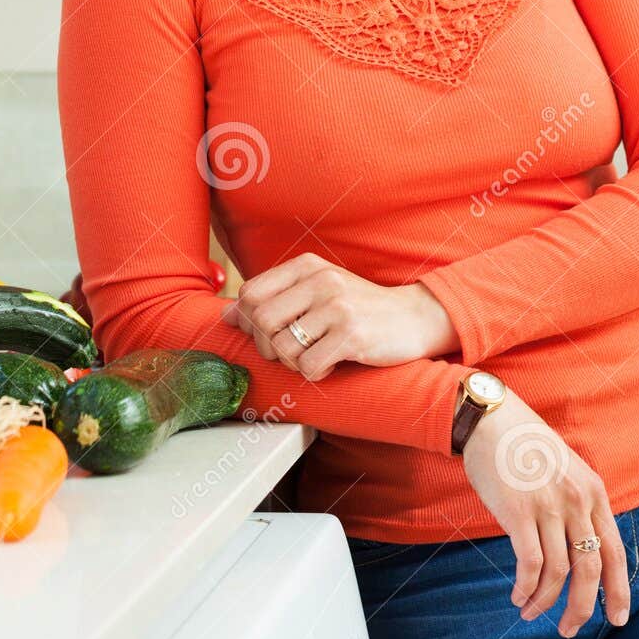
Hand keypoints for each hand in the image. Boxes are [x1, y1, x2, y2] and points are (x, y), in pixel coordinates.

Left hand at [218, 253, 457, 379]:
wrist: (413, 318)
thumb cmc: (358, 308)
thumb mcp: (315, 293)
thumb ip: (273, 299)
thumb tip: (226, 315)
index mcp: (306, 266)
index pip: (250, 294)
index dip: (251, 322)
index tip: (271, 333)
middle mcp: (320, 280)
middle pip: (261, 321)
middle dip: (268, 347)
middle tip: (291, 352)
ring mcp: (336, 306)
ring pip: (283, 348)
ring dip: (294, 363)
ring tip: (316, 355)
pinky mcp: (351, 335)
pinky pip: (308, 367)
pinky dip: (316, 373)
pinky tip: (333, 362)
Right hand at [462, 389, 629, 636]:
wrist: (491, 418)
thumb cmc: (524, 446)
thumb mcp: (566, 470)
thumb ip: (578, 505)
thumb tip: (583, 550)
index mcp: (594, 492)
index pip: (615, 552)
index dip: (619, 590)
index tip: (618, 619)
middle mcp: (577, 501)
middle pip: (590, 571)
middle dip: (582, 608)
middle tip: (569, 630)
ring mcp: (548, 506)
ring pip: (558, 573)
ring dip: (545, 602)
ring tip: (531, 614)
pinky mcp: (519, 512)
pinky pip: (529, 564)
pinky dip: (526, 588)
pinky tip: (518, 597)